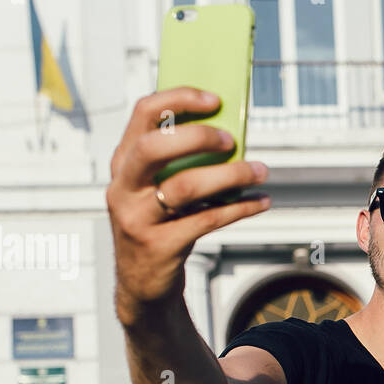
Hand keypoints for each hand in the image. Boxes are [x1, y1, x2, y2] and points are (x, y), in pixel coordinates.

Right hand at [107, 87, 270, 321]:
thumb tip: (231, 135)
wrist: (143, 285)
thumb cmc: (159, 225)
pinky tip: (261, 201)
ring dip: (229, 175)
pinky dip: (239, 209)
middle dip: (197, 136)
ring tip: (259, 171)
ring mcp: (137, 218)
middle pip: (154, 147)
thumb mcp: (156, 190)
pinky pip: (206, 220)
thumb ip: (179, 163)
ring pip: (184, 187)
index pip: (143, 114)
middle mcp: (123, 187)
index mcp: (123, 163)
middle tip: (231, 140)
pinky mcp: (159, 247)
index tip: (214, 99)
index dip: (179, 99)